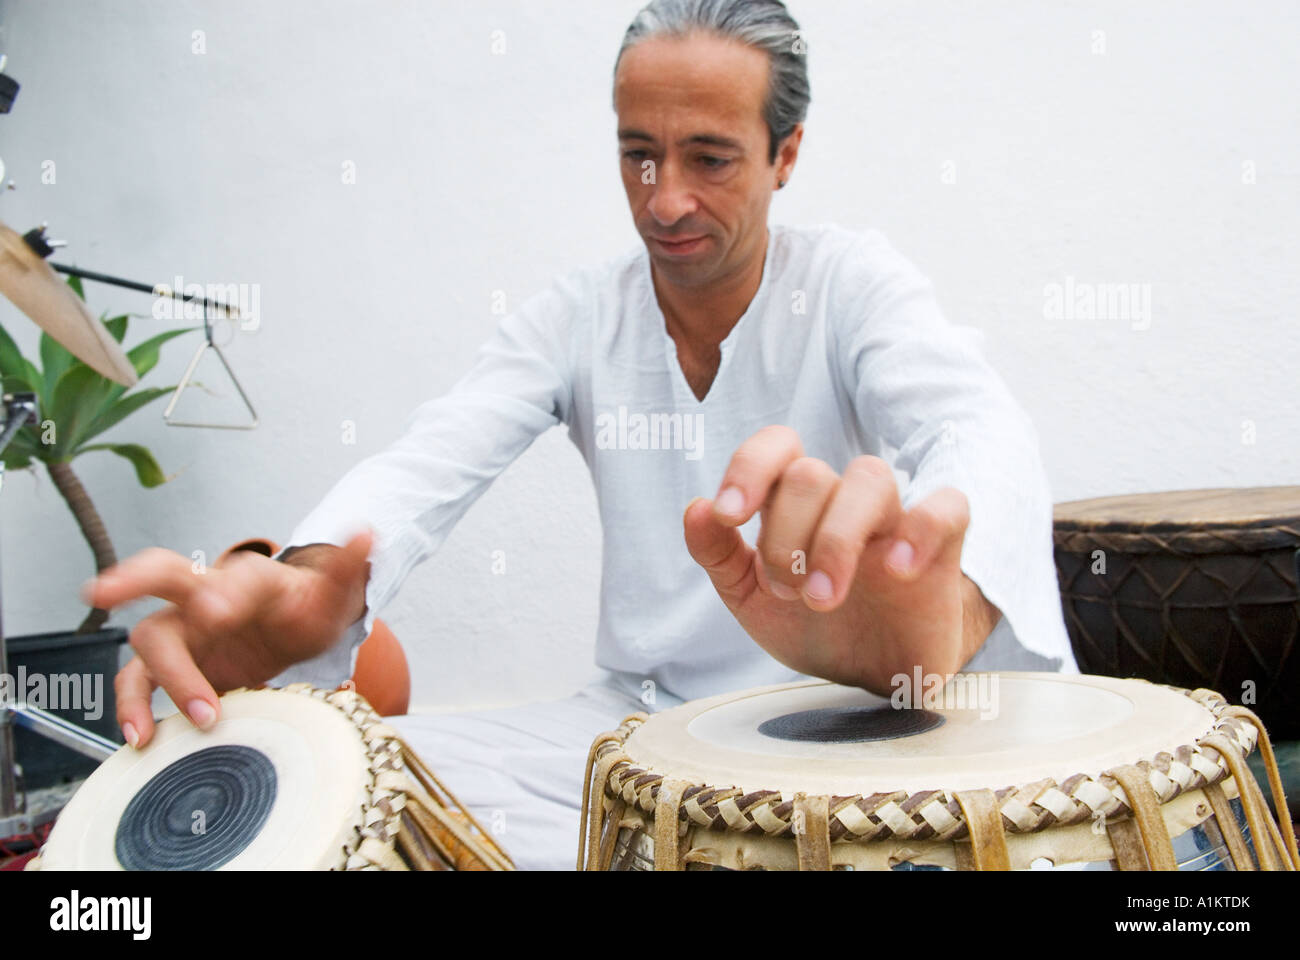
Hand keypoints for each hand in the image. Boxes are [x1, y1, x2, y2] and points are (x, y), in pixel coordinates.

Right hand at [87, 530, 373, 748]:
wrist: (291, 628)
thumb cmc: (306, 608)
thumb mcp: (335, 594)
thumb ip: (349, 568)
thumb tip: (369, 534)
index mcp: (252, 578)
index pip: (239, 578)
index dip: (227, 592)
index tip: (219, 613)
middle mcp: (206, 595)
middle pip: (163, 575)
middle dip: (132, 578)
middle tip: (102, 591)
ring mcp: (184, 629)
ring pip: (149, 639)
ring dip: (163, 679)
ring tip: (189, 718)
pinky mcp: (173, 666)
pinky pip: (139, 682)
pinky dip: (134, 707)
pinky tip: (141, 736)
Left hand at [683, 426, 988, 693]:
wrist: (875, 679)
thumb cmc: (814, 626)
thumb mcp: (750, 600)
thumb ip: (719, 555)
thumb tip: (695, 509)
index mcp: (796, 505)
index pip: (778, 447)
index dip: (749, 467)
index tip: (729, 514)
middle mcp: (842, 503)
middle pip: (812, 473)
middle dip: (785, 534)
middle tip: (787, 592)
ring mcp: (893, 521)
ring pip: (870, 477)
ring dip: (836, 538)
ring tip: (822, 596)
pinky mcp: (941, 551)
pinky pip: (948, 507)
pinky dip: (921, 529)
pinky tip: (895, 570)